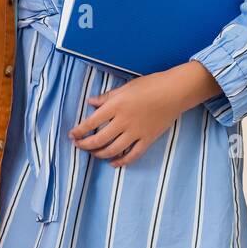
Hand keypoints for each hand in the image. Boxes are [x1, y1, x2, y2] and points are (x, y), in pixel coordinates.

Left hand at [68, 61, 219, 167]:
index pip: (91, 122)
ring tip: (94, 153)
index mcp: (116, 106)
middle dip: (86, 145)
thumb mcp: (125, 87)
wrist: (175, 91)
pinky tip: (114, 163)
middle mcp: (124, 121)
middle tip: (79, 146)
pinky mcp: (147, 139)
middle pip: (99, 140)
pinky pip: (132, 155)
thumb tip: (91, 102)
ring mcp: (136, 132)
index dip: (79, 131)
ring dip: (100, 154)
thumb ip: (107, 97)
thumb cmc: (150, 85)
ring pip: (113, 150)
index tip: (72, 135)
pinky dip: (121, 161)